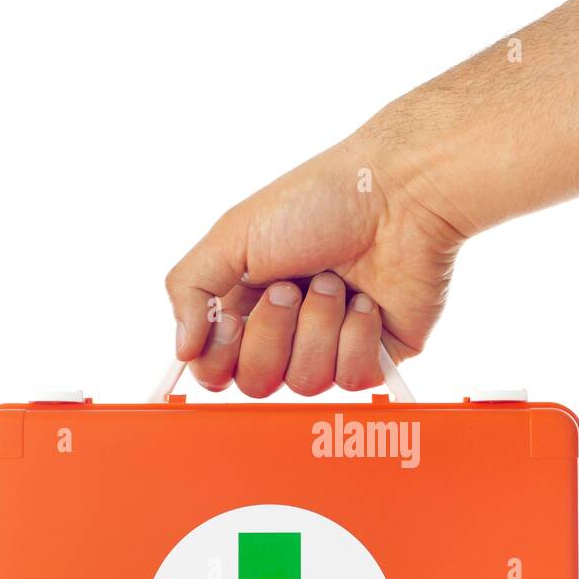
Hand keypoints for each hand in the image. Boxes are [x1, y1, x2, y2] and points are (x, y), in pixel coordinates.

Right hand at [165, 131, 465, 396]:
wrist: (398, 195)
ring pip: (306, 384)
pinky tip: (367, 301)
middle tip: (290, 286)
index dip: (218, 356)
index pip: (215, 368)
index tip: (230, 317)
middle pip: (256, 383)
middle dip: (272, 333)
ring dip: (318, 326)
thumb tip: (181, 351)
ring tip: (335, 282)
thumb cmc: (318, 201)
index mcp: (247, 303)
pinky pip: (353, 380)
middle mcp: (287, 332)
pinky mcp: (377, 355)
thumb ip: (189, 290)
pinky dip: (357, 337)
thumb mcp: (233, 234)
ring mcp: (332, 346)